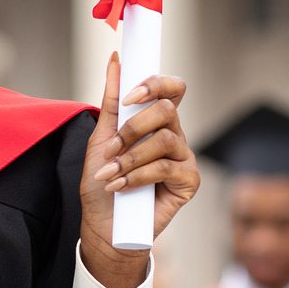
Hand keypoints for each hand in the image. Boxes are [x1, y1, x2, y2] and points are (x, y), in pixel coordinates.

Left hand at [79, 60, 200, 287]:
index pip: (172, 89)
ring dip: (130, 157)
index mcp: (156, 122)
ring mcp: (184, 159)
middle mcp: (174, 136)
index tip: (130, 94)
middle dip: (133, 127)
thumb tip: (115, 61)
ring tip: (109, 174)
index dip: (156, 83)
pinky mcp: (188, 182)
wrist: (104, 226)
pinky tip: (120, 187)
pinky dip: (137, 176)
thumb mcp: (100, 139)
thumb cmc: (102, 184)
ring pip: (165, 140)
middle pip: (168, 110)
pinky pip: (166, 168)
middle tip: (110, 147)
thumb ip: (112, 102)